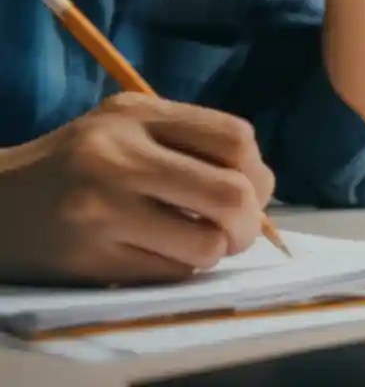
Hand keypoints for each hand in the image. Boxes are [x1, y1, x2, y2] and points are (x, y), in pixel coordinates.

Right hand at [0, 94, 274, 285]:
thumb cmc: (78, 164)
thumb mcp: (127, 126)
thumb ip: (190, 142)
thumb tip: (261, 189)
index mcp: (136, 115)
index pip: (235, 139)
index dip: (258, 171)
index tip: (251, 188)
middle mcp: (118, 157)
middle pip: (232, 194)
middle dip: (250, 222)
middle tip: (238, 231)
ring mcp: (101, 210)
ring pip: (206, 243)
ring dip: (214, 251)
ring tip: (195, 243)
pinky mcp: (89, 259)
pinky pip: (171, 273)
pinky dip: (180, 269)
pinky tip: (157, 254)